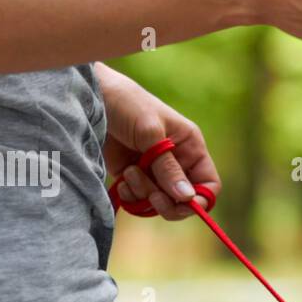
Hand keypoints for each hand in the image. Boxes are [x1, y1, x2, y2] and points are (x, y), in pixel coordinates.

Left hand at [96, 64, 220, 220]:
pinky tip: (122, 180)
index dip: (200, 199)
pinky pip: (139, 200)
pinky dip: (131, 196)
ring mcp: (154, 171)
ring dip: (144, 194)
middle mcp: (177, 162)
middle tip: (152, 197)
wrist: (92, 99)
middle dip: (168, 202)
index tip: (182, 203)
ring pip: (160, 202)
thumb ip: (168, 168)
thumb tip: (188, 198)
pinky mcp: (134, 176)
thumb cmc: (127, 105)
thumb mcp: (150, 134)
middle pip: (184, 200)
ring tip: (130, 172)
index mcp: (190, 147)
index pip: (209, 183)